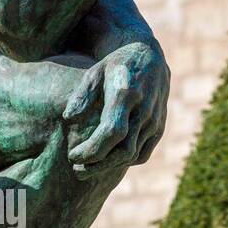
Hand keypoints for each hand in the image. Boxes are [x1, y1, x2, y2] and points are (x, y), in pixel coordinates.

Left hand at [62, 41, 168, 178]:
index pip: (112, 132)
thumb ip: (82, 95)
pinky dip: (124, 162)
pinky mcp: (159, 128)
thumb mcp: (94, 73)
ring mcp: (155, 120)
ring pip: (132, 155)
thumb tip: (68, 118)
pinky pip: (143, 154)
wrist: (148, 57)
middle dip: (98, 165)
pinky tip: (107, 161)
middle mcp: (144, 110)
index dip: (92, 150)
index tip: (72, 156)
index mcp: (126, 94)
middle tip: (76, 170)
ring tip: (85, 169)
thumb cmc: (114, 67)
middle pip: (123, 150)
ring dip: (108, 167)